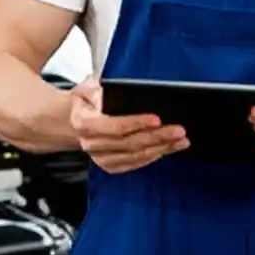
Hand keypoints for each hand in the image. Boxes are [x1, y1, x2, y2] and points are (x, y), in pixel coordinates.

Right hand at [69, 76, 188, 172]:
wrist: (73, 121)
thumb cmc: (84, 103)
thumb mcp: (85, 88)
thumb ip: (94, 89)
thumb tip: (104, 92)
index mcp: (84, 123)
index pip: (115, 127)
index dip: (137, 124)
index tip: (157, 119)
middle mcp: (91, 144)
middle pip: (130, 144)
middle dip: (157, 137)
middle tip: (178, 130)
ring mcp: (100, 157)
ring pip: (135, 156)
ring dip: (161, 149)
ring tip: (180, 141)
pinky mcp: (109, 165)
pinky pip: (134, 164)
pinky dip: (152, 157)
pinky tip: (167, 150)